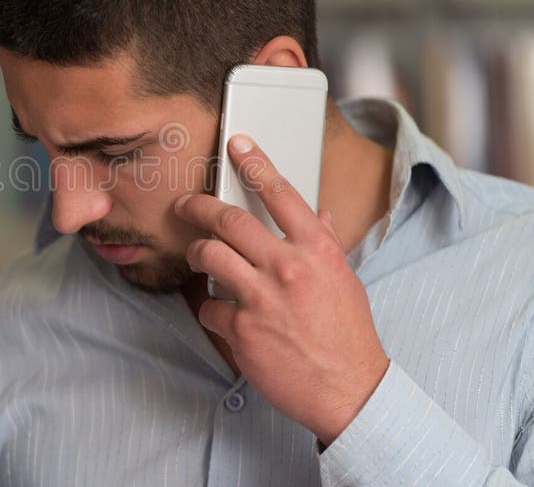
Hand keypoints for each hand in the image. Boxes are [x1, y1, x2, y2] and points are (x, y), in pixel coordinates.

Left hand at [173, 134, 388, 445]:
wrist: (348, 389)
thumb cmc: (347, 334)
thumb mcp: (344, 280)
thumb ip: (323, 244)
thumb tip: (318, 215)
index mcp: (318, 250)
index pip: (281, 193)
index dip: (255, 162)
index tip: (237, 144)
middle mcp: (288, 268)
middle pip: (229, 220)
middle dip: (198, 206)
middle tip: (185, 204)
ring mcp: (262, 299)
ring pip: (208, 255)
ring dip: (195, 251)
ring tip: (195, 253)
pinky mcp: (242, 330)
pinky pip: (208, 305)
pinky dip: (209, 306)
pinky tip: (219, 310)